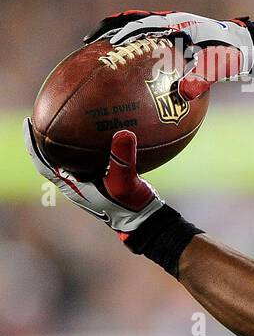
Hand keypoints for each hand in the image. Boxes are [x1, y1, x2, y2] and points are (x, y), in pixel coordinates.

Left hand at [24, 119, 163, 236]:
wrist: (142, 219)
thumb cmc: (129, 205)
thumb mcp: (126, 182)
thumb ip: (123, 159)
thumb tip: (124, 132)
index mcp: (71, 185)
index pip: (43, 162)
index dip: (33, 143)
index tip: (29, 123)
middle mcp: (75, 182)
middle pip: (52, 158)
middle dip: (46, 138)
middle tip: (44, 116)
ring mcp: (87, 182)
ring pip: (69, 158)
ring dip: (65, 142)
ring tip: (67, 120)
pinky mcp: (100, 179)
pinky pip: (87, 159)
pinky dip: (87, 145)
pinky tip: (97, 132)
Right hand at [84, 10, 253, 101]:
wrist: (248, 47)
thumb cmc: (234, 55)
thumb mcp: (220, 67)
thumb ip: (203, 78)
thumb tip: (186, 94)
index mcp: (179, 24)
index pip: (143, 24)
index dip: (123, 33)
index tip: (106, 44)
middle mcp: (173, 22)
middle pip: (134, 20)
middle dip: (111, 29)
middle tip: (89, 42)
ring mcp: (174, 28)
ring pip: (140, 26)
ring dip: (120, 34)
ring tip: (101, 49)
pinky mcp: (177, 37)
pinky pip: (150, 38)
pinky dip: (135, 45)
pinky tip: (126, 64)